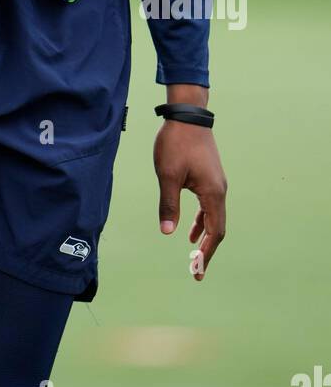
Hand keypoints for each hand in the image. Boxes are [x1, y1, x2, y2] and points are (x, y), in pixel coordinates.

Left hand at [154, 120, 227, 279]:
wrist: (187, 115)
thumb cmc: (176, 143)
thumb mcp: (167, 175)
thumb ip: (168, 204)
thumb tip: (167, 232)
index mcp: (213, 193)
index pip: (214, 232)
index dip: (206, 253)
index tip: (197, 271)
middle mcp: (220, 190)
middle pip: (218, 228)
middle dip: (207, 249)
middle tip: (195, 269)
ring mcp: (216, 183)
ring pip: (214, 217)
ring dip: (204, 235)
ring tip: (192, 252)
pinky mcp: (210, 177)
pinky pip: (209, 205)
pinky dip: (202, 220)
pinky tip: (190, 227)